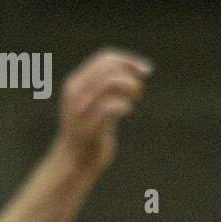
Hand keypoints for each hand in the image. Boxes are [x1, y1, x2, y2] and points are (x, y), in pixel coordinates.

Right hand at [54, 49, 151, 175]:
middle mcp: (74, 93)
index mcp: (74, 83)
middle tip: (138, 91)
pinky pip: (111, 105)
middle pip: (109, 67)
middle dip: (131, 75)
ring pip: (110, 82)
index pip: (105, 58)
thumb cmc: (91, 133)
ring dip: (131, 87)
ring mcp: (79, 110)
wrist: (76, 163)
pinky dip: (124, 105)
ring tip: (135, 99)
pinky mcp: (87, 127)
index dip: (129, 61)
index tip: (145, 71)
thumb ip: (108, 86)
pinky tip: (127, 111)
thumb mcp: (96, 103)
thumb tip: (136, 68)